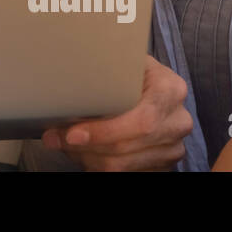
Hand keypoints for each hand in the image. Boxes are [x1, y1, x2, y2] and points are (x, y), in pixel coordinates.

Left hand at [40, 54, 192, 170]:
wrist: (153, 84)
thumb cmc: (134, 70)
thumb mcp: (126, 60)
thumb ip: (107, 67)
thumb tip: (65, 76)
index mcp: (171, 90)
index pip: (141, 120)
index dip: (105, 131)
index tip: (73, 134)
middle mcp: (177, 121)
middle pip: (127, 146)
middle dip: (86, 146)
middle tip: (55, 138)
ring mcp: (173, 145)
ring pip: (123, 164)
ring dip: (87, 157)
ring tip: (64, 144)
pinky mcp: (163, 163)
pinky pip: (126, 172)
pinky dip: (98, 164)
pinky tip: (82, 151)